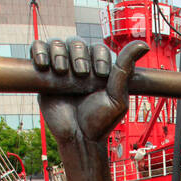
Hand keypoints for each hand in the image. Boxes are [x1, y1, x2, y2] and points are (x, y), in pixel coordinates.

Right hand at [30, 37, 147, 145]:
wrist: (79, 138)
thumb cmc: (101, 121)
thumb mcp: (118, 95)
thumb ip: (125, 67)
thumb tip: (143, 44)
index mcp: (98, 68)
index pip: (97, 47)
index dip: (98, 56)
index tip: (101, 75)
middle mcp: (79, 66)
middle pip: (75, 42)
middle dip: (79, 54)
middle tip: (82, 75)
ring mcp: (61, 70)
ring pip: (56, 44)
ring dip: (59, 53)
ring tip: (63, 71)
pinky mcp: (43, 76)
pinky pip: (37, 51)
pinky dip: (39, 50)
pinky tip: (44, 64)